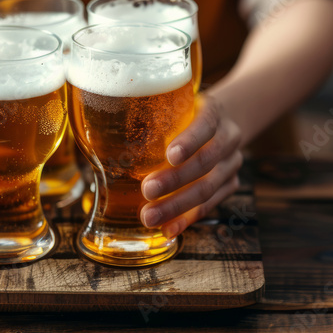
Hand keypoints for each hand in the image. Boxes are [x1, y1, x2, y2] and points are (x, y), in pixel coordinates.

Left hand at [139, 95, 243, 237]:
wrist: (222, 122)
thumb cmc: (186, 113)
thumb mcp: (176, 103)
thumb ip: (152, 114)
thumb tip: (100, 130)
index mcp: (214, 111)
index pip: (206, 124)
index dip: (189, 140)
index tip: (170, 155)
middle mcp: (229, 136)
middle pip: (206, 161)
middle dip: (176, 179)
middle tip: (147, 190)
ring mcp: (232, 162)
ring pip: (209, 188)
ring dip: (178, 205)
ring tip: (150, 217)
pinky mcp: (231, 183)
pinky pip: (211, 205)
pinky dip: (187, 219)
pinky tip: (168, 229)